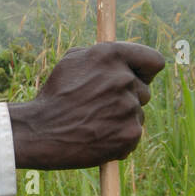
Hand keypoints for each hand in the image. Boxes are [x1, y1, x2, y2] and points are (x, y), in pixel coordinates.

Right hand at [7, 41, 164, 169]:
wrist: (40, 132)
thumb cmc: (54, 96)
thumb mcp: (72, 61)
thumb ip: (102, 55)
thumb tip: (123, 56)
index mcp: (111, 55)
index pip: (154, 61)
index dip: (146, 71)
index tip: (139, 79)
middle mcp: (124, 78)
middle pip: (144, 91)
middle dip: (127, 99)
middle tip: (100, 108)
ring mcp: (129, 107)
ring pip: (137, 114)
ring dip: (121, 119)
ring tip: (93, 123)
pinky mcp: (130, 133)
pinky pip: (133, 135)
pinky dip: (119, 140)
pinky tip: (97, 139)